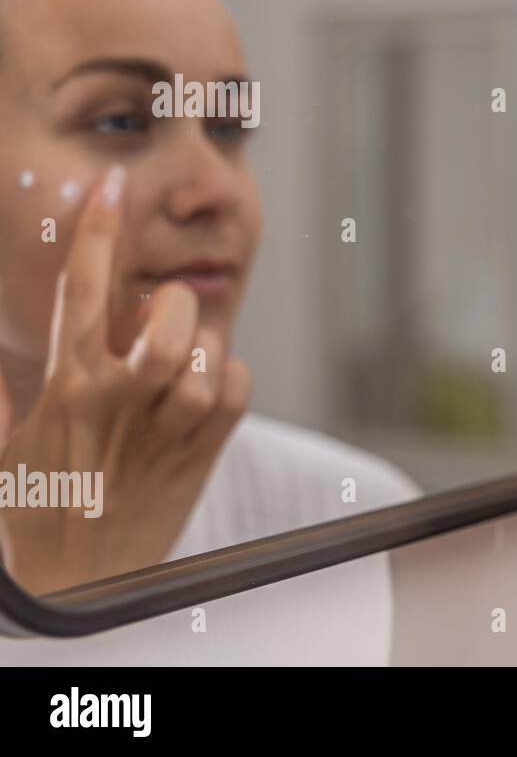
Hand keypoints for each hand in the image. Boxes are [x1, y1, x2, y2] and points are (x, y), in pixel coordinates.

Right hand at [0, 166, 250, 594]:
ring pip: (209, 355)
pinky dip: (233, 379)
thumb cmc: (36, 508)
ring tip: (180, 362)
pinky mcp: (203, 454)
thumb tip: (1, 360)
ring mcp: (168, 429)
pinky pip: (238, 391)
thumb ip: (1, 393)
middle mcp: (122, 401)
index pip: (83, 291)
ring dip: (202, 347)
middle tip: (156, 324)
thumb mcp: (3, 446)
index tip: (109, 189)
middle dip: (170, 307)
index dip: (96, 232)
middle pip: (169, 318)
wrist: (78, 582)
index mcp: (67, 387)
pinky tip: (207, 390)